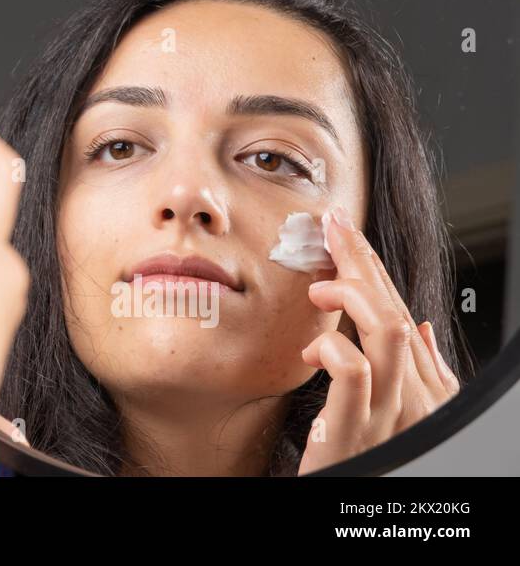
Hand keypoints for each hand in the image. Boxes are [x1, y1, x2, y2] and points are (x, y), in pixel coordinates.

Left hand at [297, 206, 460, 474]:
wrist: (342, 508)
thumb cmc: (352, 458)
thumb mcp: (379, 411)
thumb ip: (402, 373)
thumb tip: (422, 326)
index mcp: (418, 391)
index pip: (402, 313)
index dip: (375, 269)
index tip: (346, 232)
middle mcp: (413, 402)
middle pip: (398, 314)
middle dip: (365, 263)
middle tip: (333, 226)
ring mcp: (387, 417)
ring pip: (389, 334)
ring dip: (353, 296)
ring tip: (319, 288)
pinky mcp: (354, 433)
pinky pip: (354, 374)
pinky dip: (334, 348)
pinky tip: (312, 349)